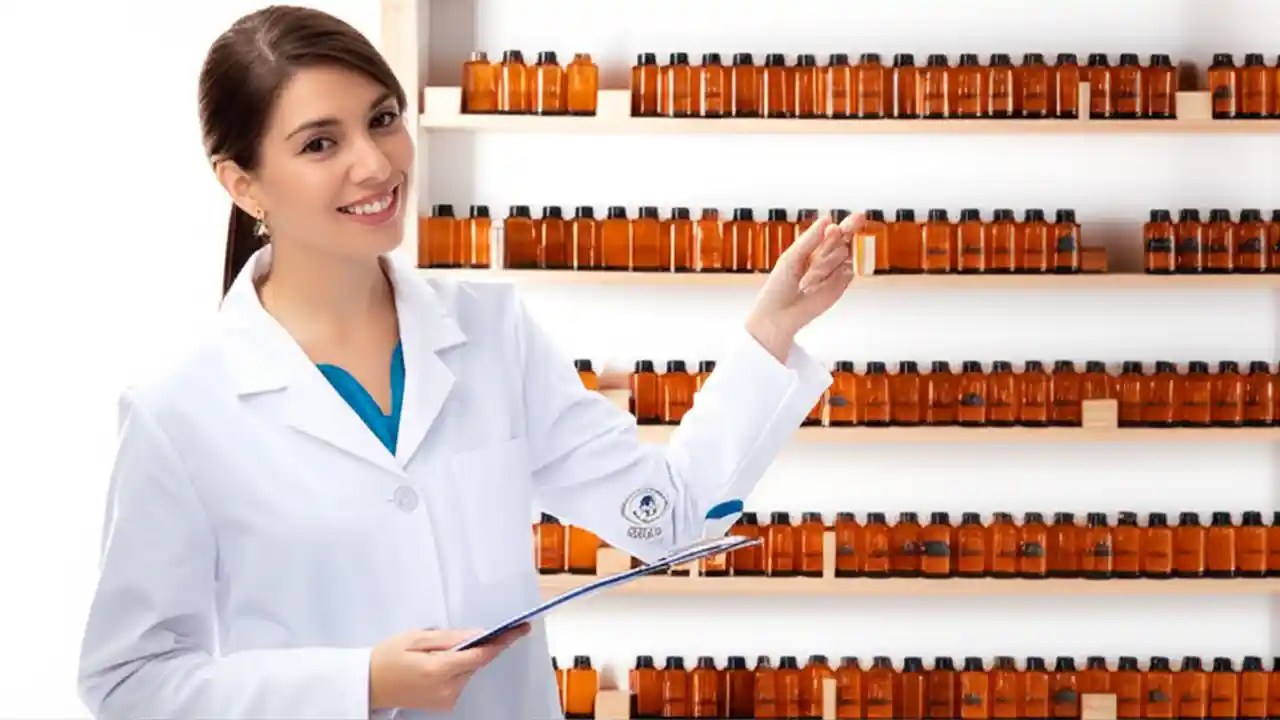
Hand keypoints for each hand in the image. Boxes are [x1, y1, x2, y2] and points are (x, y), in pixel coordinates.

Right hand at [369, 624, 530, 711]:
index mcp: (438, 671)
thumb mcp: (416, 638)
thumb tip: (479, 634)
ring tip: (435, 652)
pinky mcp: (444, 704)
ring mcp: (446, 700)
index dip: (503, 641)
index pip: (481, 655)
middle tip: (458, 636)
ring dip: (463, 658)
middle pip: (476, 662)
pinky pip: (461, 680)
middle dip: (476, 646)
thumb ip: (450, 638)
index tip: (520, 630)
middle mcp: (446, 690)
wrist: (368, 685)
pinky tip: (437, 664)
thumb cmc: (387, 658)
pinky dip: (457, 668)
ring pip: (469, 671)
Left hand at [746, 213, 862, 361]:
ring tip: (808, 276)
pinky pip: (846, 273)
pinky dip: (832, 276)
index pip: (835, 231)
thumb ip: (810, 239)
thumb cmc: (780, 285)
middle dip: (847, 231)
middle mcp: (827, 257)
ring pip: (843, 255)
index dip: (846, 223)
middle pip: (845, 239)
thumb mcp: (792, 256)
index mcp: (814, 247)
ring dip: (828, 261)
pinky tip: (816, 285)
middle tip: (855, 221)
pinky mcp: (840, 287)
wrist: (780, 314)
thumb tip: (828, 220)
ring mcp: (835, 271)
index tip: (857, 217)